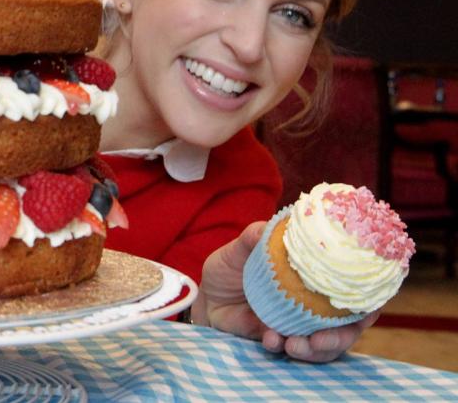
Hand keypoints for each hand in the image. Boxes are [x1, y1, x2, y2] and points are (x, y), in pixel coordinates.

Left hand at [191, 221, 376, 362]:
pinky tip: (272, 340)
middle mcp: (314, 304)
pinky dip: (284, 347)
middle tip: (322, 338)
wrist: (207, 297)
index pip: (352, 291)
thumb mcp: (238, 250)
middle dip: (341, 336)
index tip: (370, 307)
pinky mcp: (281, 338)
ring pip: (325, 345)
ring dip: (316, 350)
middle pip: (347, 326)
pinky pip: (292, 349)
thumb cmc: (230, 268)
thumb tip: (266, 227)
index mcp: (314, 278)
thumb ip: (251, 239)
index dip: (368, 300)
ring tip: (295, 346)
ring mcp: (299, 324)